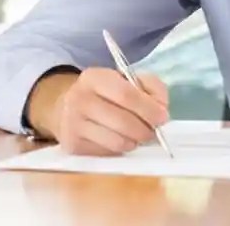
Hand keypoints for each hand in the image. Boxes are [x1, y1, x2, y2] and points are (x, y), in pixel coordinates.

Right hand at [27, 68, 168, 155]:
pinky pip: (107, 153)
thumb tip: (162, 108)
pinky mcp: (73, 145)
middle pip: (122, 121)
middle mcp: (79, 99)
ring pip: (116, 142)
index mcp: (94, 77)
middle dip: (145, 130)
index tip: (163, 117)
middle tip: (154, 133)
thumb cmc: (104, 94)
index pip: (125, 94)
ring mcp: (73, 124)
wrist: (66, 109)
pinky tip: (120, 141)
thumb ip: (150, 87)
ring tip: (137, 136)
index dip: (148, 108)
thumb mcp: (126, 80)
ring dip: (134, 142)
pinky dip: (120, 150)